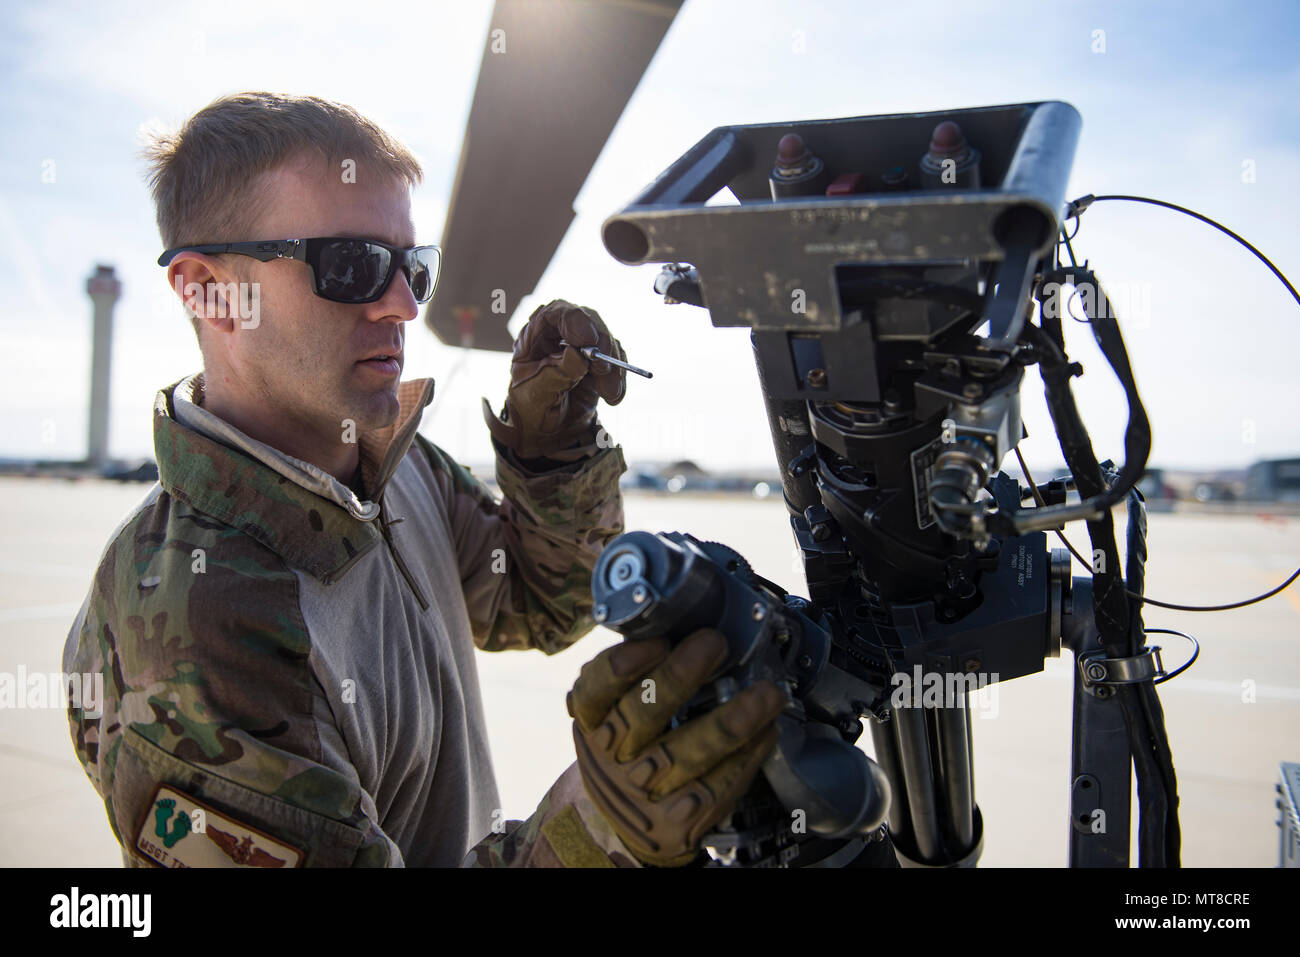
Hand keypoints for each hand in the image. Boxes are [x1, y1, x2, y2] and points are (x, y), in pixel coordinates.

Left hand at [482, 299, 625, 458]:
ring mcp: (582, 346)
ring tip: (610, 394)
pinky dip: (619, 377)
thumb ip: (554, 376)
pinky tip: (614, 397)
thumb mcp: (535, 397)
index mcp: (535, 337)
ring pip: (606, 340)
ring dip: (613, 367)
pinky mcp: (600, 361)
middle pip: (587, 321)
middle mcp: (559, 334)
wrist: (546, 431)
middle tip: (604, 369)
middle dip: (601, 345)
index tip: (588, 339)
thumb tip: (577, 355)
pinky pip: (617, 359)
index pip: (555, 313)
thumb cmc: (532, 409)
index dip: (574, 320)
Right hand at [566, 628, 786, 866]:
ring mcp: (646, 789)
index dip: (622, 666)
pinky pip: (716, 786)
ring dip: (731, 721)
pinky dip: (745, 757)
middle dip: (679, 676)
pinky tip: (767, 730)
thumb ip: (637, 673)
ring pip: (687, 753)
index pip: (594, 691)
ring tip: (767, 694)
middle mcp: (614, 755)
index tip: (657, 641)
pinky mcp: (679, 819)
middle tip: (716, 642)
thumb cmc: (631, 746)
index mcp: (593, 721)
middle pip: (642, 715)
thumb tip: (686, 621)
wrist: (630, 821)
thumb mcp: (614, 710)